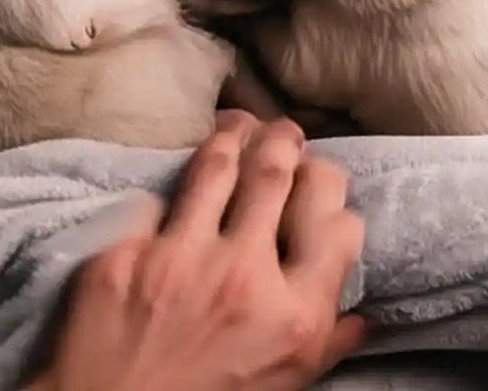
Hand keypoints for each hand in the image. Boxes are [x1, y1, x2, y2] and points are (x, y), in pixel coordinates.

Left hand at [29, 112, 365, 390]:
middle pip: (277, 176)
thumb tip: (363, 319)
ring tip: (240, 123)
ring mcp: (181, 260)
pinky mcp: (124, 257)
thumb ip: (328, 345)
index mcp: (294, 315)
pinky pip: (153, 204)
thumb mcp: (287, 385)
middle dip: (286, 141)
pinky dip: (167, 195)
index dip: (336, 196)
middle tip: (287, 131)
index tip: (328, 186)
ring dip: (233, 136)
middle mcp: (244, 277)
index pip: (337, 225)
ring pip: (215, 168)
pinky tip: (172, 183)